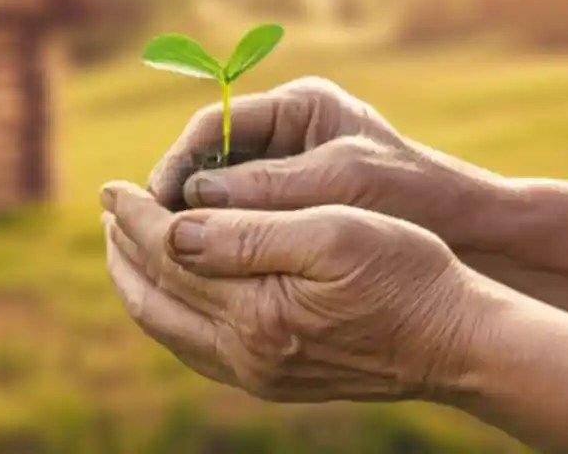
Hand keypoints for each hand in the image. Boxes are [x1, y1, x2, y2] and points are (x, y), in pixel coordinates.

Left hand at [101, 181, 481, 402]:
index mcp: (256, 310)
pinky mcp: (270, 380)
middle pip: (154, 297)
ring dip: (138, 282)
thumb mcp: (332, 231)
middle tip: (109, 209)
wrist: (458, 342)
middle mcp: (245, 352)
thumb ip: (247, 232)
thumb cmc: (406, 271)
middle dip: (122, 249)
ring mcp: (256, 373)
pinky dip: (168, 311)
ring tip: (125, 243)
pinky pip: (193, 347)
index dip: (134, 215)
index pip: (168, 253)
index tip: (111, 186)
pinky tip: (171, 287)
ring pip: (167, 327)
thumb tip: (171, 230)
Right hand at [149, 77, 507, 246]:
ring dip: (192, 222)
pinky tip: (203, 271)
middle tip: (143, 231)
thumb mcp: (340, 186)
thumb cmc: (416, 198)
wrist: (474, 234)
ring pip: (216, 192)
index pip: (213, 124)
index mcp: (299, 105)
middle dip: (175, 194)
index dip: (177, 164)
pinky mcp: (293, 207)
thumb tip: (190, 200)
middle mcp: (286, 131)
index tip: (154, 202)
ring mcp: (287, 169)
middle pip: (206, 156)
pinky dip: (219, 241)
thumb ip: (268, 188)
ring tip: (166, 256)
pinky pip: (238, 220)